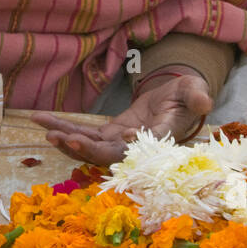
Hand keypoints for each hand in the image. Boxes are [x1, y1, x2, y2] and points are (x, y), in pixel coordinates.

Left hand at [32, 70, 212, 166]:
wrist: (175, 101)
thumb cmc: (187, 97)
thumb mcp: (194, 92)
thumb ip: (197, 97)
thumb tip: (204, 103)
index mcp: (158, 142)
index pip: (141, 148)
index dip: (127, 144)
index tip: (122, 133)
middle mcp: (134, 149)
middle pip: (107, 155)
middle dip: (84, 149)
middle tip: (62, 138)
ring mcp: (118, 143)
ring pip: (89, 147)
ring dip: (66, 140)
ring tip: (45, 129)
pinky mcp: (107, 135)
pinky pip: (83, 135)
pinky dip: (63, 128)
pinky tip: (42, 120)